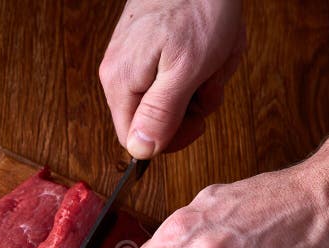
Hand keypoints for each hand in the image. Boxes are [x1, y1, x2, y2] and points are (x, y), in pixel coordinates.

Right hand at [99, 0, 244, 158]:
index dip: (170, 139)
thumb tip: (139, 152)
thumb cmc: (197, 8)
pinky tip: (206, 48)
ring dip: (200, 85)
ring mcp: (130, 59)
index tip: (197, 121)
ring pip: (168, 97)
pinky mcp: (145, 47)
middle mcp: (118, 74)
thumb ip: (161, 115)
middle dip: (191, 107)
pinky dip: (197, 67)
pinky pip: (172, 74)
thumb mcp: (186, 71)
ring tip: (211, 58)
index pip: (135, 142)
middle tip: (208, 81)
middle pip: (154, 120)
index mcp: (122, 84)